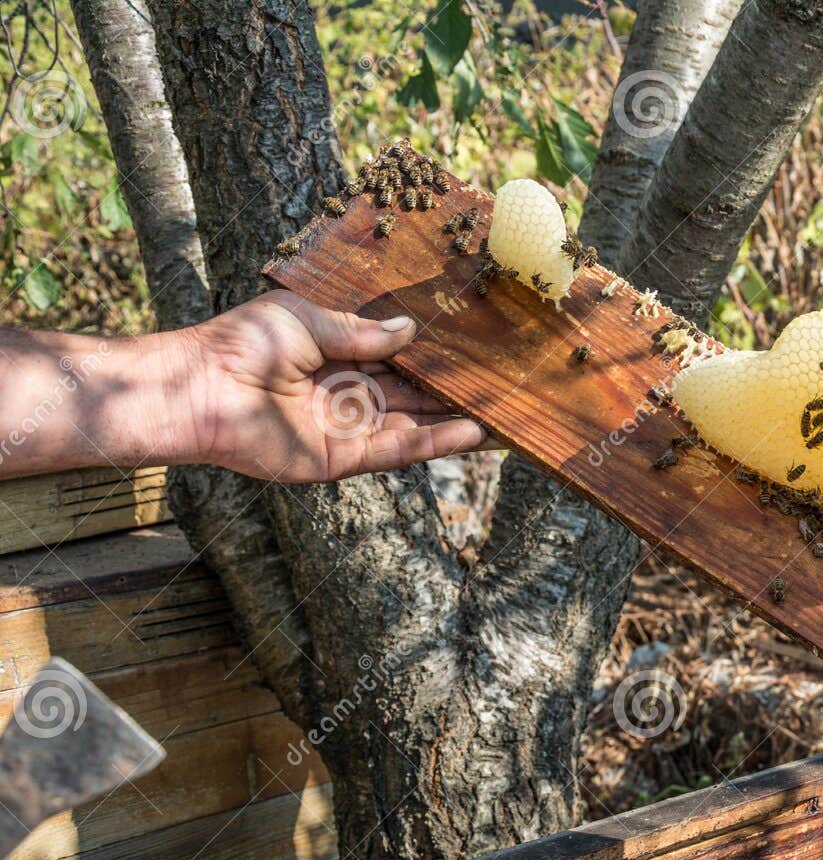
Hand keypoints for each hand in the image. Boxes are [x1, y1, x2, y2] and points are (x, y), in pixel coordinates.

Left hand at [181, 289, 493, 481]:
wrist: (201, 389)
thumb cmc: (242, 344)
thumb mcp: (307, 319)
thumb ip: (361, 331)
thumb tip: (411, 330)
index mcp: (335, 355)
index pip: (395, 357)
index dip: (432, 355)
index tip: (474, 349)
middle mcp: (346, 393)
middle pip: (412, 394)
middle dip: (453, 391)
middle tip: (502, 385)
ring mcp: (346, 428)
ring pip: (414, 425)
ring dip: (456, 421)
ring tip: (503, 415)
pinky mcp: (342, 458)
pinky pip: (396, 451)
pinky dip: (434, 444)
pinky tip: (472, 434)